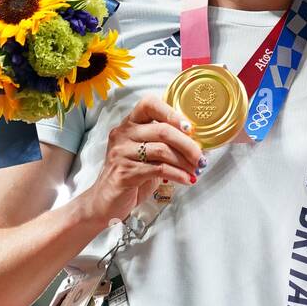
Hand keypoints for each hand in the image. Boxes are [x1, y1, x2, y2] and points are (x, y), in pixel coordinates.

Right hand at [86, 95, 205, 224]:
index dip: (172, 113)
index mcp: (129, 124)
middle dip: (188, 144)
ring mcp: (122, 152)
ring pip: (162, 150)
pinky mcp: (125, 172)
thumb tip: (197, 144)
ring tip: (195, 171)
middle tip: (201, 158)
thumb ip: (165, 144)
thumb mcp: (147, 154)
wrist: (105, 201)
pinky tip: (186, 180)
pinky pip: (159, 169)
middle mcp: (123, 134)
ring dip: (185, 162)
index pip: (149, 104)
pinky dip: (178, 174)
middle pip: (163, 130)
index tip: (190, 129)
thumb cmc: (131, 175)